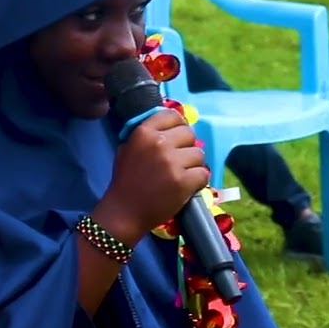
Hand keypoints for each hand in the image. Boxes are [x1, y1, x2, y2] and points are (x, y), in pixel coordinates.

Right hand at [93, 109, 208, 243]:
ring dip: (194, 164)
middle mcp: (159, 143)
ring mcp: (173, 163)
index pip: (172, 115)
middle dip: (187, 146)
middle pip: (189, 133)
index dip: (178, 125)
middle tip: (180, 159)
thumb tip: (170, 127)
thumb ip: (147, 135)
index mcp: (144, 132)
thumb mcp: (127, 148)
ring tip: (183, 174)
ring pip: (199, 154)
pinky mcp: (184, 181)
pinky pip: (203, 173)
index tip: (177, 137)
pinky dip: (199, 180)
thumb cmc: (125, 180)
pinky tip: (188, 185)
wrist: (125, 211)